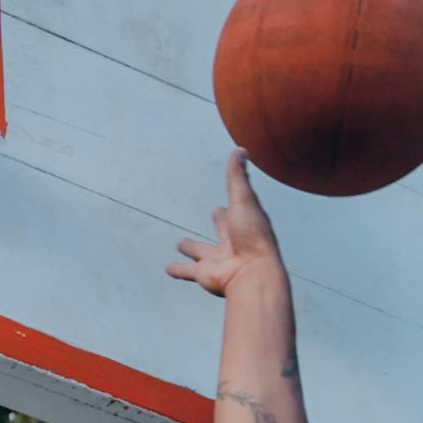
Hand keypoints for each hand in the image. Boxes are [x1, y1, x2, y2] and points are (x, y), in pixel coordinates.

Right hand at [169, 156, 287, 312]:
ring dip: (192, 249)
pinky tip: (168, 268)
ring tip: (180, 244)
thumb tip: (240, 149)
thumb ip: (237, 177)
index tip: (233, 190)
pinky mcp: (205, 274)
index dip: (235, 200)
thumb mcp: (244, 199)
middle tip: (214, 213)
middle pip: (223, 230)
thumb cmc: (253, 235)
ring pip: (202, 252)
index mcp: (244, 223)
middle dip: (219, 222)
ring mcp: (218, 259)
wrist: (253, 273)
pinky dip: (178, 270)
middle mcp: (232, 241)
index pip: (238, 207)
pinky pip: (188, 271)